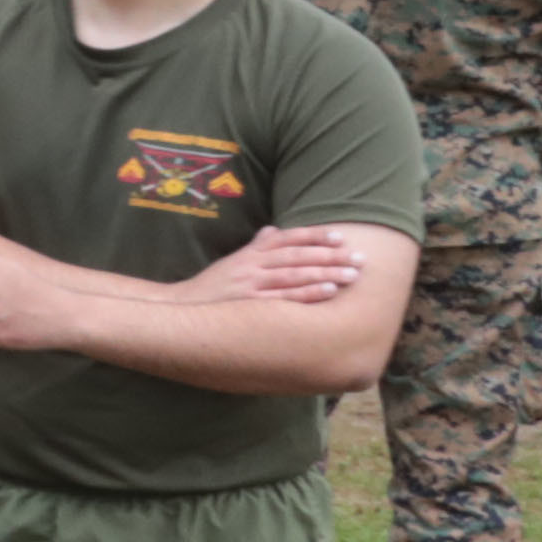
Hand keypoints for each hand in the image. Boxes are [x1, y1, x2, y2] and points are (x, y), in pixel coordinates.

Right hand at [209, 226, 385, 305]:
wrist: (181, 311)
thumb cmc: (212, 289)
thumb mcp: (232, 263)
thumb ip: (255, 247)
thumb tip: (273, 230)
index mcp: (250, 254)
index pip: (287, 239)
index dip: (314, 236)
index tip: (340, 236)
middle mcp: (253, 266)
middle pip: (297, 256)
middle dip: (331, 255)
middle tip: (360, 257)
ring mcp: (252, 285)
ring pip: (295, 275)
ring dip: (327, 273)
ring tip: (354, 274)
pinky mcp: (251, 305)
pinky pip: (285, 298)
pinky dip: (309, 293)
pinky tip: (330, 291)